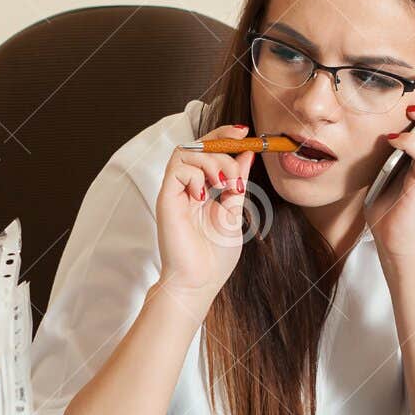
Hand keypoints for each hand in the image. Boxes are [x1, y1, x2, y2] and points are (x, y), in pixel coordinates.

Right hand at [153, 123, 254, 307]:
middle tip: (235, 175)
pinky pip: (178, 167)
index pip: (209, 149)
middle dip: (222, 146)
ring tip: (222, 186)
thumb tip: (248, 154)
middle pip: (198, 143)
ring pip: (188, 151)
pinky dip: (196, 175)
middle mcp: (187, 186)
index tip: (245, 133)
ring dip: (212, 162)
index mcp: (203, 188)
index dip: (225, 135)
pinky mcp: (166, 198)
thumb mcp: (234, 211)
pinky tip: (203, 196)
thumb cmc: (214, 257)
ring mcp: (175, 191)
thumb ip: (238, 182)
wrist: (200, 281)